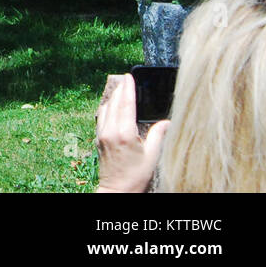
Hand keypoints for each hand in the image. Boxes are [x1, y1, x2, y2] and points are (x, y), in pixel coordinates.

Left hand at [95, 74, 169, 192]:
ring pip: (105, 109)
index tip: (129, 76)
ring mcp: (102, 134)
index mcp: (124, 133)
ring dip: (113, 98)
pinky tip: (112, 106)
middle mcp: (110, 131)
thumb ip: (158, 135)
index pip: (126, 104)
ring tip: (120, 89)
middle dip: (120, 90)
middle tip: (126, 79)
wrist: (118, 190)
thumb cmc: (136, 176)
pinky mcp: (99, 139)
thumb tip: (167, 121)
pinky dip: (107, 108)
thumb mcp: (152, 155)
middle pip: (114, 103)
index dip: (128, 89)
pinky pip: (102, 118)